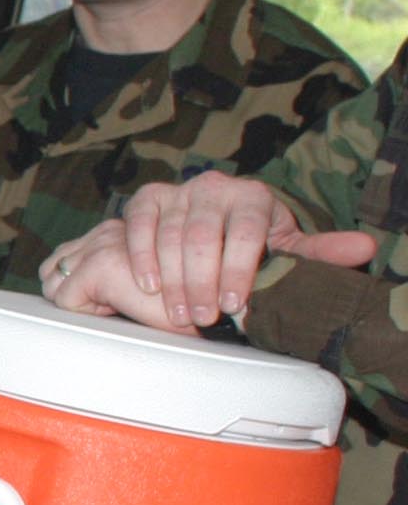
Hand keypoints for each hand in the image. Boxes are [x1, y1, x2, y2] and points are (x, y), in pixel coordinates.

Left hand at [39, 219, 188, 330]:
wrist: (213, 311)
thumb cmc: (184, 300)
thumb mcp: (136, 282)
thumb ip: (107, 277)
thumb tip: (67, 291)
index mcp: (116, 230)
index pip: (62, 259)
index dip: (78, 288)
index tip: (117, 299)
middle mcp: (108, 230)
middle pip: (51, 269)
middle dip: (72, 294)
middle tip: (114, 305)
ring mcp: (104, 243)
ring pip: (54, 283)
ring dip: (80, 302)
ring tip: (118, 307)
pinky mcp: (102, 263)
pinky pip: (65, 299)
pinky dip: (87, 314)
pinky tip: (122, 309)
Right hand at [53, 174, 376, 329]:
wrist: (207, 225)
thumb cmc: (249, 246)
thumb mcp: (283, 249)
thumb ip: (318, 252)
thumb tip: (365, 248)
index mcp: (254, 196)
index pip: (247, 232)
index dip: (239, 271)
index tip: (236, 305)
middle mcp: (215, 187)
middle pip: (204, 235)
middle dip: (202, 282)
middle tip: (203, 317)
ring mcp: (178, 191)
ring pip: (170, 235)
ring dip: (173, 279)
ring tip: (179, 314)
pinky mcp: (147, 198)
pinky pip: (139, 224)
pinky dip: (142, 256)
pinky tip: (149, 285)